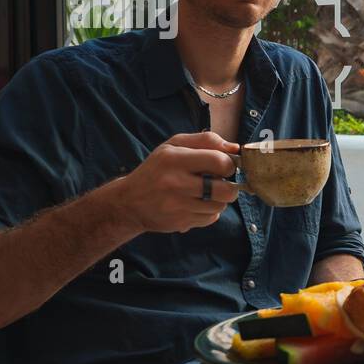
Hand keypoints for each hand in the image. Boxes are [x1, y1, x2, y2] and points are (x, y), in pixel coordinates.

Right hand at [108, 131, 241, 233]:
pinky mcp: (180, 222)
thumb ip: (206, 140)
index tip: (225, 166)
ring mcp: (177, 205)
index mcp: (174, 158)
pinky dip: (209, 212)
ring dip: (219, 200)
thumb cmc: (157, 169)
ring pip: (220, 206)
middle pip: (226, 190)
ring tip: (205, 193)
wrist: (129, 202)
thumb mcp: (174, 145)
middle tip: (221, 183)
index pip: (219, 161)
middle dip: (230, 186)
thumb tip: (235, 148)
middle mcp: (175, 183)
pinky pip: (211, 218)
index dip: (229, 164)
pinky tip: (195, 204)